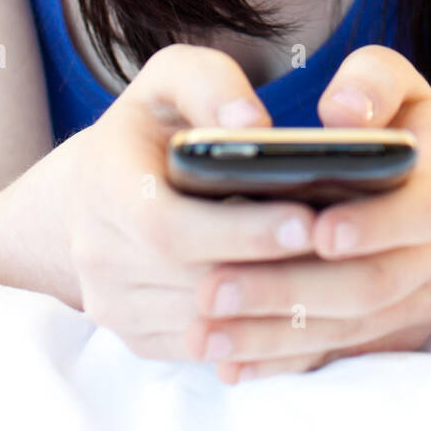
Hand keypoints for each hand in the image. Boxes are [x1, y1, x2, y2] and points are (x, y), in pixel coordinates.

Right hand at [60, 44, 318, 361]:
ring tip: (336, 280)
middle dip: (271, 271)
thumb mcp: (170, 79)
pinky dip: (259, 334)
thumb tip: (253, 123)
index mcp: (103, 182)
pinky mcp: (137, 336)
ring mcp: (113, 303)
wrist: (91, 190)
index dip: (238, 230)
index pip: (168, 225)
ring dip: (272, 309)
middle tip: (339, 255)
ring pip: (204, 324)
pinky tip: (307, 306)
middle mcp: (98, 251)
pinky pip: (205, 351)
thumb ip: (209, 83)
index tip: (305, 219)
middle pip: (193, 281)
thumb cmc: (149, 126)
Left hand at [190, 46, 430, 383]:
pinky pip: (337, 355)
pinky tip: (227, 362)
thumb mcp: (386, 79)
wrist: (422, 178)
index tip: (313, 229)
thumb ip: (371, 81)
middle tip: (213, 289)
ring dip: (272, 334)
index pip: (422, 210)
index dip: (371, 223)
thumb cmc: (388, 116)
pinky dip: (280, 360)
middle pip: (375, 284)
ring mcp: (424, 299)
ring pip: (350, 328)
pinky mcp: (394, 333)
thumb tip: (343, 113)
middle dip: (292, 289)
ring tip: (201, 332)